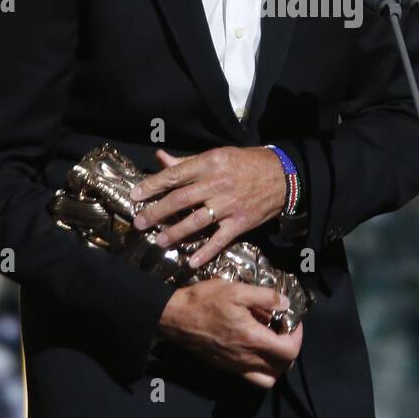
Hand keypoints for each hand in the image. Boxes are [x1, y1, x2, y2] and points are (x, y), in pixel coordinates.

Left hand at [129, 147, 285, 269]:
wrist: (283, 176)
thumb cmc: (246, 163)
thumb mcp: (217, 156)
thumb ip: (187, 161)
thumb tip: (160, 158)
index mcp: (210, 163)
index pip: (175, 175)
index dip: (152, 185)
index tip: (135, 195)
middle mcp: (217, 184)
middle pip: (180, 200)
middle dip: (156, 212)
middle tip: (139, 222)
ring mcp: (229, 205)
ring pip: (196, 221)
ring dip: (175, 233)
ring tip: (159, 241)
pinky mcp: (241, 222)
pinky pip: (220, 239)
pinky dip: (205, 252)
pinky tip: (191, 261)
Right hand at [157, 280, 302, 387]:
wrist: (174, 317)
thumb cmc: (205, 301)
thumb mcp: (236, 290)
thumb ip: (265, 297)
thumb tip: (286, 304)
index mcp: (253, 339)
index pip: (289, 351)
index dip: (298, 337)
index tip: (293, 322)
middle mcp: (246, 358)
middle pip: (282, 368)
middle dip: (290, 350)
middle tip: (285, 332)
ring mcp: (234, 366)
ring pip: (267, 379)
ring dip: (276, 364)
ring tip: (272, 343)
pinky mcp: (224, 367)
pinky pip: (250, 377)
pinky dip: (260, 368)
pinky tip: (254, 346)